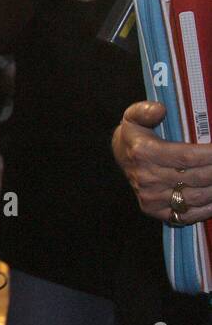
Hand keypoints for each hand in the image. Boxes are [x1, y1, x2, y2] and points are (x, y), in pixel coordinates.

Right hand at [111, 100, 211, 222]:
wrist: (121, 157)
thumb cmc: (135, 135)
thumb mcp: (134, 116)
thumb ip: (145, 110)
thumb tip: (160, 110)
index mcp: (144, 153)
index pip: (188, 157)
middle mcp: (147, 178)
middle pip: (197, 177)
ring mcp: (151, 197)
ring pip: (197, 197)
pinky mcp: (155, 211)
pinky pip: (189, 214)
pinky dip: (208, 208)